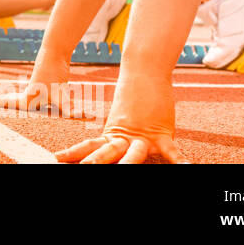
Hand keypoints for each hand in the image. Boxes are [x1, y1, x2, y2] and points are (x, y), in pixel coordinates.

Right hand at [0, 58, 88, 118]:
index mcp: (28, 98)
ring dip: (8, 98)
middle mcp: (29, 93)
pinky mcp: (42, 84)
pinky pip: (27, 94)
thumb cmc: (54, 73)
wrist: (55, 53)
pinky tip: (24, 97)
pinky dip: (21, 96)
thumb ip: (65, 108)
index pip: (8, 103)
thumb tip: (74, 116)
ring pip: (17, 96)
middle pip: (9, 99)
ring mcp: (35, 88)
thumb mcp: (59, 94)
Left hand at [54, 74, 186, 163]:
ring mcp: (143, 137)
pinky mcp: (163, 134)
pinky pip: (172, 152)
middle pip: (106, 153)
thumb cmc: (133, 95)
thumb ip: (115, 135)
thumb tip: (110, 144)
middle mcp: (124, 137)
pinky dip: (179, 162)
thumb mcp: (120, 118)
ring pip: (134, 155)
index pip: (88, 146)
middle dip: (95, 163)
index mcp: (111, 134)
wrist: (144, 72)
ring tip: (124, 172)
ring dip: (128, 165)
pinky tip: (186, 169)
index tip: (57, 159)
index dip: (72, 153)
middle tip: (83, 168)